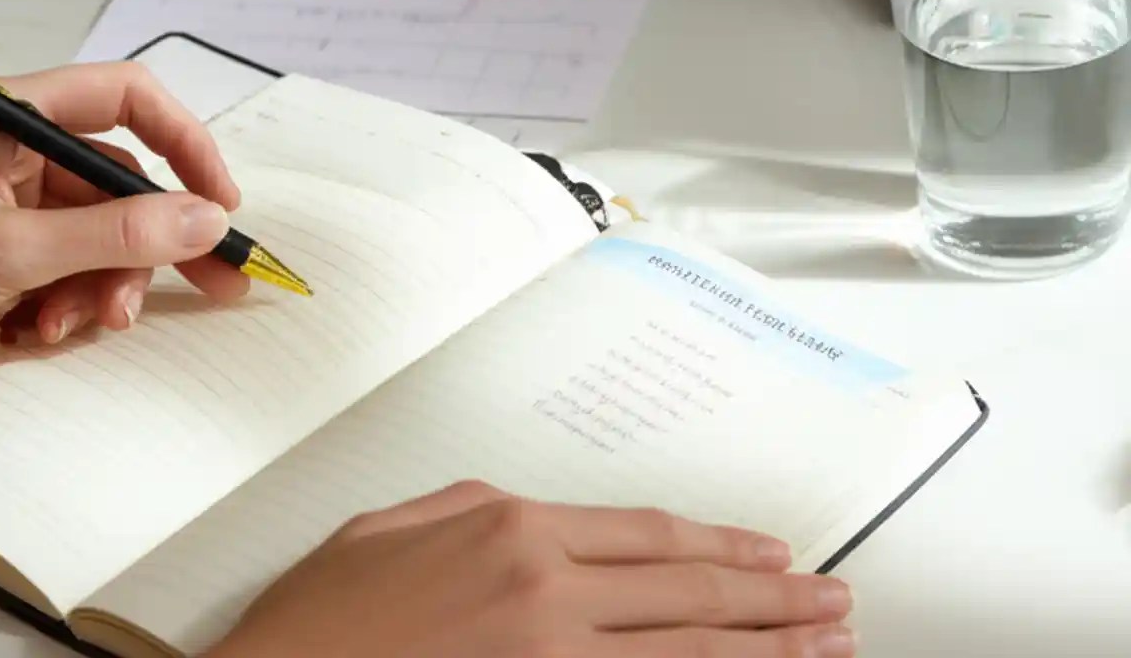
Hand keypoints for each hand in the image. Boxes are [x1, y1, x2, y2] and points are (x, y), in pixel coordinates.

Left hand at [0, 62, 248, 381]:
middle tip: (215, 285)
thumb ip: (115, 234)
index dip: (185, 142)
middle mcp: (16, 152)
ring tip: (79, 323)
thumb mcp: (12, 248)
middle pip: (123, 183)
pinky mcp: (5, 249)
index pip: (126, 99)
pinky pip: (71, 267)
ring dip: (104, 285)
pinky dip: (70, 301)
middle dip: (154, 243)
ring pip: (102, 235)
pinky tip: (38, 329)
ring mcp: (12, 202)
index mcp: (11, 117)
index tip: (219, 200)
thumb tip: (206, 221)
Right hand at [205, 482, 856, 657]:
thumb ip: (470, 507)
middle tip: (832, 603)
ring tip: (825, 648)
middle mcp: (545, 588)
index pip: (649, 532)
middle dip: (774, 598)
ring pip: (689, 651)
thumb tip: (532, 512)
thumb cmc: (318, 623)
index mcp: (511, 528)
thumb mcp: (388, 528)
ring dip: (768, 649)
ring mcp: (551, 656)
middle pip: (688, 589)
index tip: (772, 555)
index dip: (722, 544)